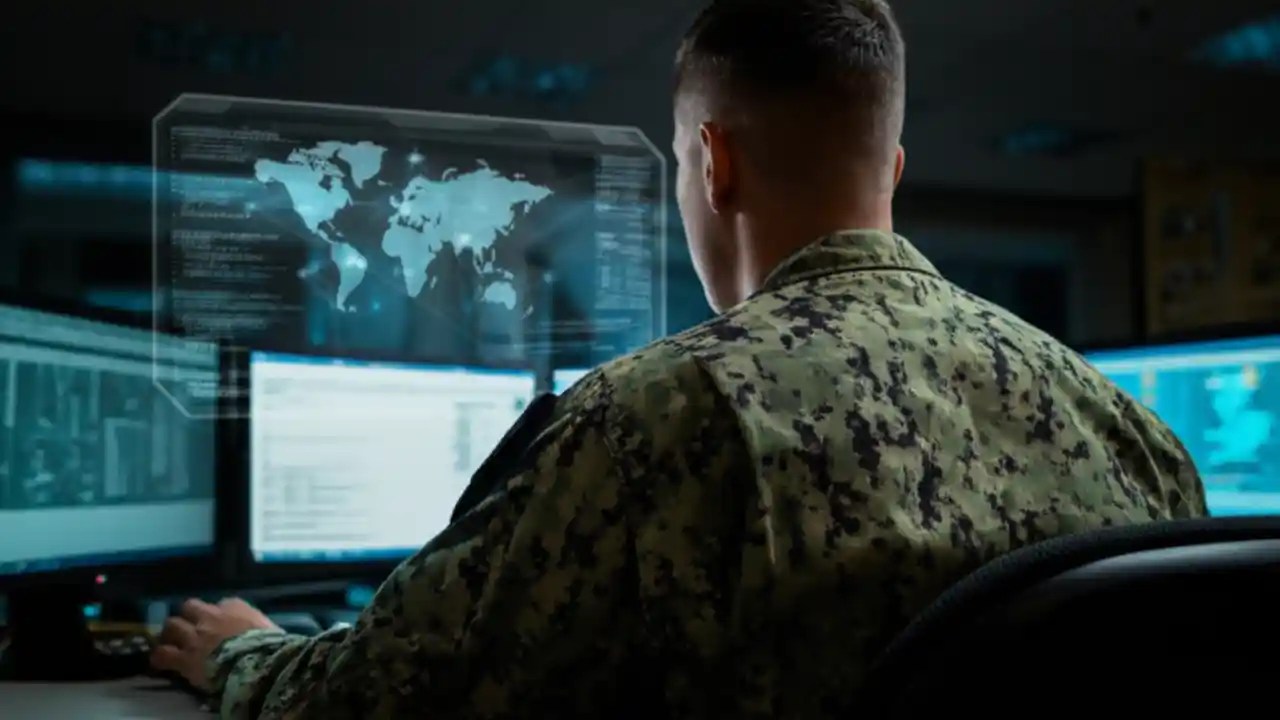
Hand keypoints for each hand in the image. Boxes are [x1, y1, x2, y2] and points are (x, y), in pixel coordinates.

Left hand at [150, 598, 279, 690]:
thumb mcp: (268, 625)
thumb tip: (254, 628)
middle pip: (190, 607)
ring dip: (170, 633)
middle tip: (188, 628)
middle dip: (187, 616)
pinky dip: (160, 656)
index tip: (219, 622)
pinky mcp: (183, 656)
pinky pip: (162, 653)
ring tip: (170, 642)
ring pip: (172, 625)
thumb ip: (255, 623)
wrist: (255, 661)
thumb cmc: (269, 644)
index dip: (217, 613)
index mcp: (234, 607)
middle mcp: (210, 616)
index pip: (221, 603)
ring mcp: (194, 635)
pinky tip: (160, 661)